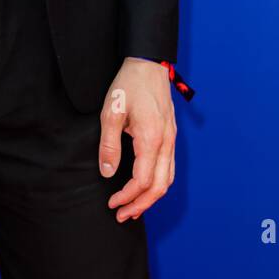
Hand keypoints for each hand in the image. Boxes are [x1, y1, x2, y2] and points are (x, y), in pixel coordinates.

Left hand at [98, 58, 175, 221]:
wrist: (147, 63)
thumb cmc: (128, 84)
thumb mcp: (111, 112)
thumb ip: (109, 144)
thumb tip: (107, 172)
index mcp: (151, 138)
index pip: (143, 181)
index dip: (127, 196)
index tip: (112, 203)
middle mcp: (166, 142)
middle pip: (160, 187)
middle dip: (141, 205)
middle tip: (122, 215)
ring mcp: (171, 139)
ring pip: (167, 179)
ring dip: (151, 197)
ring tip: (133, 207)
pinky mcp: (170, 135)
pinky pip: (169, 168)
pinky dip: (158, 184)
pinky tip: (145, 187)